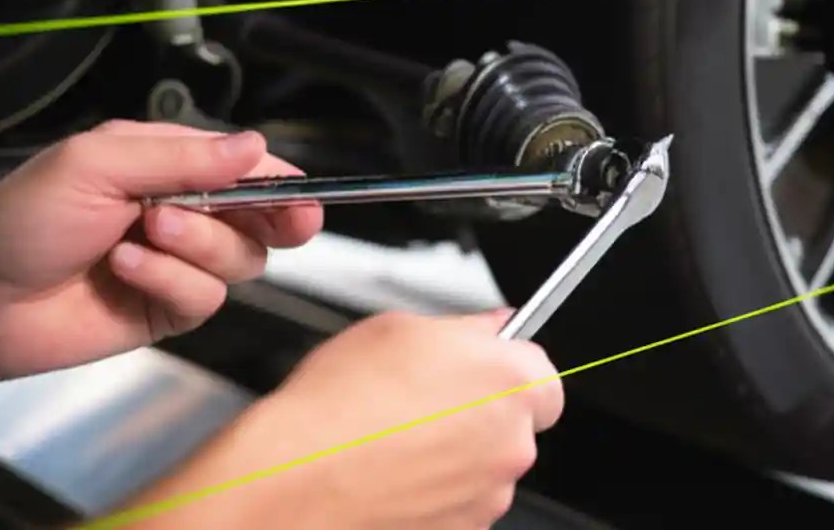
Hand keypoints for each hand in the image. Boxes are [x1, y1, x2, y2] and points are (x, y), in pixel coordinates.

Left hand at [0, 120, 322, 386]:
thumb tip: (255, 147)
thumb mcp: (98, 164)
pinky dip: (169, 281)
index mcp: (169, 165)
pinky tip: (126, 270)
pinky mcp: (170, 308)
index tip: (303, 193)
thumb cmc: (23, 219)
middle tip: (290, 222)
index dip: (282, 180)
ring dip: (198, 246)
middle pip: (264, 218)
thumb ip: (182, 157)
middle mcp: (184, 212)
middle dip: (276, 218)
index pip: (247, 167)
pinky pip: (206, 297)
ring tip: (145, 235)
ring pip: (241, 259)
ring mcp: (180, 263)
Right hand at [129, 310, 564, 529]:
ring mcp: (489, 496)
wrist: (291, 482)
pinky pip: (460, 505)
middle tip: (427, 403)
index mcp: (511, 382)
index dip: (507, 369)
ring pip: (487, 468)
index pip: (543, 373)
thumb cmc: (337, 407)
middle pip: (518, 423)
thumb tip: (493, 328)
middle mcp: (512, 443)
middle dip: (482, 413)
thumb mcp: (399, 328)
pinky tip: (392, 475)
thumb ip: (466, 328)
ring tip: (397, 441)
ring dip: (457, 456)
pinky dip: (436, 493)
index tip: (482, 368)